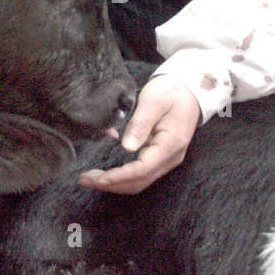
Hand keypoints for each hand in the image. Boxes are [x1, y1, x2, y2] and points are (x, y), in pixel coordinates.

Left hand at [79, 75, 200, 194]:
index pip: (142, 169)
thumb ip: (140, 123)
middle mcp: (170, 158)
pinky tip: (106, 173)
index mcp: (170, 145)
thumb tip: (127, 147)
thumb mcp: (154, 100)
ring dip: (115, 183)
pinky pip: (141, 174)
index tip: (99, 179)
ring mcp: (166, 160)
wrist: (189, 90)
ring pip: (139, 181)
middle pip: (139, 181)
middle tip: (85, 179)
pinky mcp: (160, 157)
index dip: (119, 176)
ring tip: (90, 178)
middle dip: (112, 184)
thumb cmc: (171, 91)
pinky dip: (122, 177)